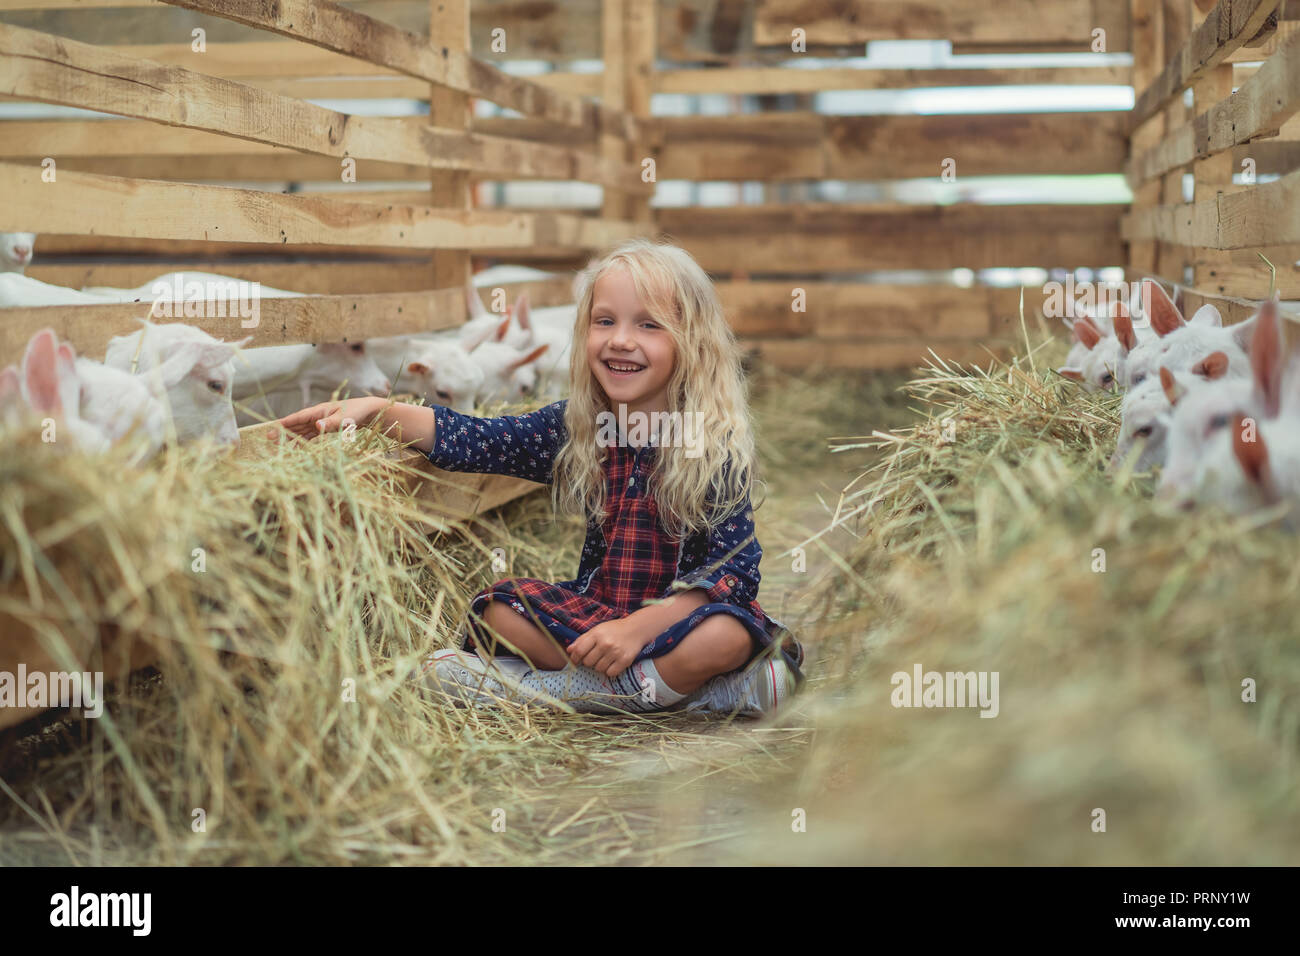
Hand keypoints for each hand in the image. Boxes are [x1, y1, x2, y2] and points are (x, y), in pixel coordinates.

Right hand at [269, 396, 387, 441]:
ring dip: (291, 437)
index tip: (273, 427)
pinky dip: (303, 441)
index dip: (286, 423)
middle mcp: (318, 415)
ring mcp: (321, 421)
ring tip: (279, 446)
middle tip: (269, 438)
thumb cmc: (357, 412)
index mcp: (319, 410)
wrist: (369, 411)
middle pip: (297, 424)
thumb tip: (316, 426)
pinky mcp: (326, 428)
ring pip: (302, 430)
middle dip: (283, 431)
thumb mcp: (344, 418)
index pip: (299, 417)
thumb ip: (330, 423)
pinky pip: (311, 435)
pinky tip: (296, 448)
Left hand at [568, 618, 643, 677]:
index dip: (575, 658)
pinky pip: (610, 673)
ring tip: (605, 658)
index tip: (575, 661)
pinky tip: (612, 663)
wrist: (636, 629)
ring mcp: (616, 652)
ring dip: (599, 666)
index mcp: (597, 634)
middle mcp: (606, 643)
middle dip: (589, 661)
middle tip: (595, 657)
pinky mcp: (625, 660)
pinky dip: (609, 670)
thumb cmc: (614, 630)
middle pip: (588, 662)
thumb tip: (569, 650)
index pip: (579, 651)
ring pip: (598, 669)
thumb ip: (582, 640)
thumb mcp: (597, 630)